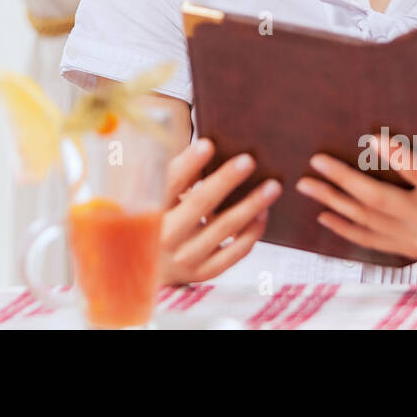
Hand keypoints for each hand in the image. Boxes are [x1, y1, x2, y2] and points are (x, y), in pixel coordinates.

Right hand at [158, 138, 281, 286]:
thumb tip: (207, 149)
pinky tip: (263, 214)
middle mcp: (165, 236)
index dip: (189, 163)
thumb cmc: (154, 221)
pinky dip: (252, 232)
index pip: (170, 183)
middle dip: (226, 179)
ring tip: (271, 187)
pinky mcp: (203, 271)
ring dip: (251, 205)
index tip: (208, 144)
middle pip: (200, 203)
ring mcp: (186, 257)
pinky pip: (235, 251)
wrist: (145, 268)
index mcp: (149, 210)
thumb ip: (175, 176)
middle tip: (249, 161)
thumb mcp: (155, 197)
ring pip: (225, 227)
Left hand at [295, 114, 416, 287]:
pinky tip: (324, 217)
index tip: (370, 137)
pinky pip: (372, 241)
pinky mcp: (413, 249)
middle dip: (343, 179)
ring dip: (334, 202)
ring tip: (307, 185)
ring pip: (367, 220)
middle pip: (378, 200)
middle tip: (316, 160)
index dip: (395, 155)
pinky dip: (346, 230)